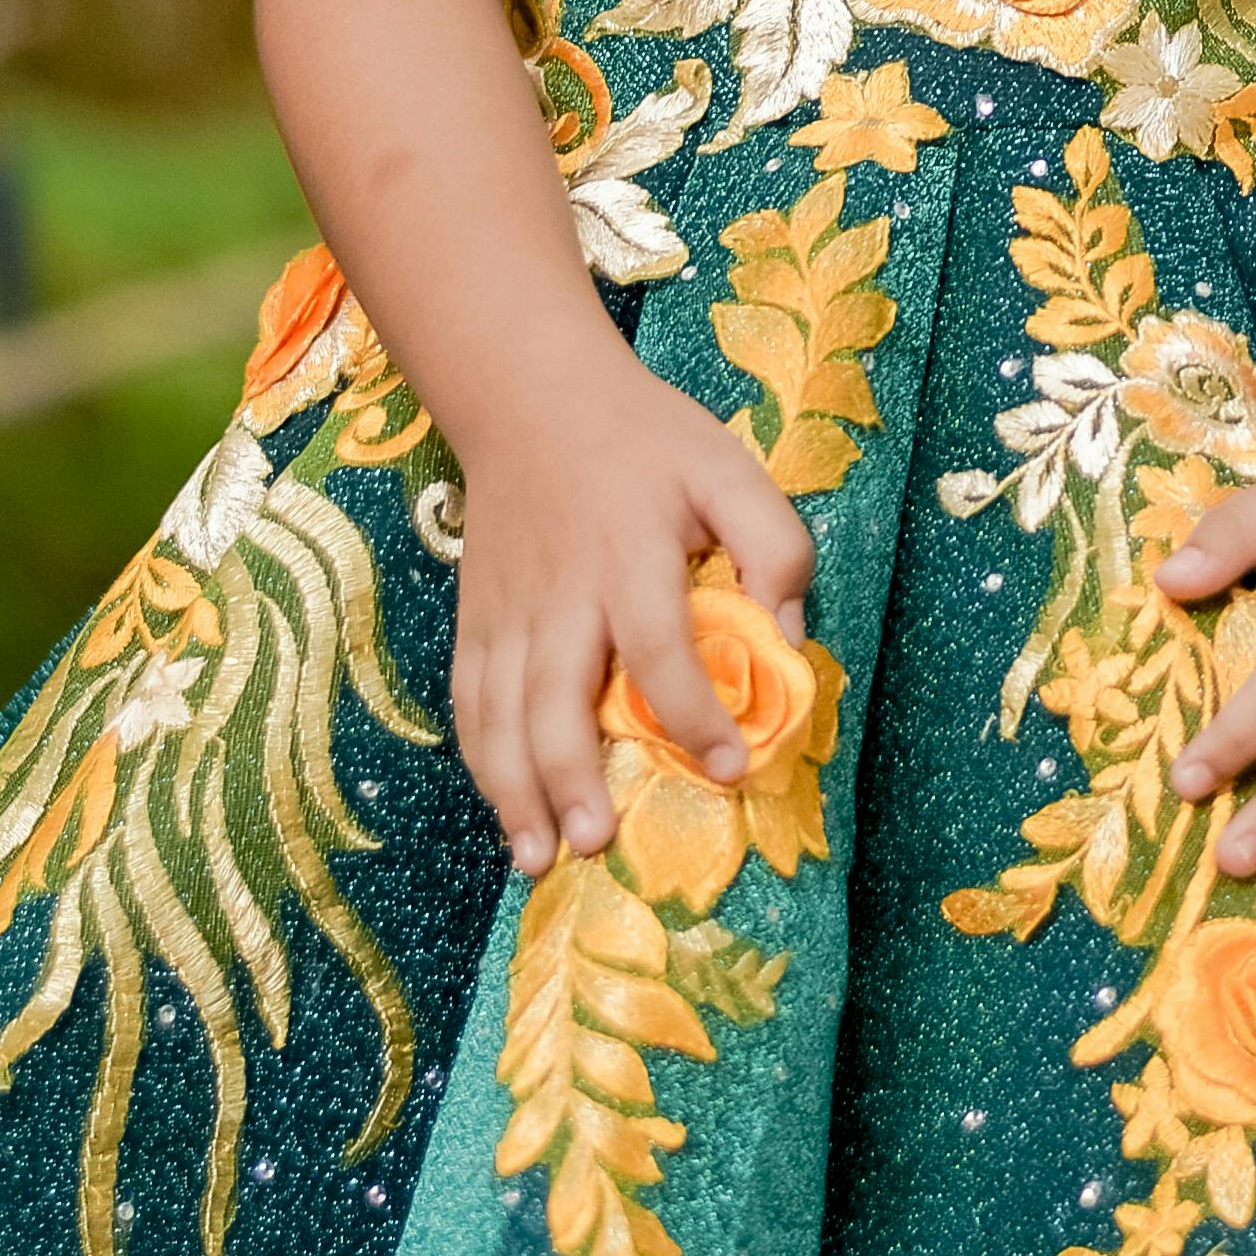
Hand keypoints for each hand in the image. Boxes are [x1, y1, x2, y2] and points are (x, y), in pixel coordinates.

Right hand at [449, 341, 814, 875]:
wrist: (531, 397)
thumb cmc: (645, 440)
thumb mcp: (730, 467)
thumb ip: (773, 544)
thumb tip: (786, 635)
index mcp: (630, 553)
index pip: (657, 645)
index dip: (692, 710)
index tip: (729, 765)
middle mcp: (561, 592)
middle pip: (556, 695)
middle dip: (572, 775)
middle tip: (597, 843)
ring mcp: (508, 611)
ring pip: (501, 712)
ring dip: (517, 790)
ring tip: (542, 858)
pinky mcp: (476, 621)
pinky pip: (470, 702)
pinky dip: (483, 762)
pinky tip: (508, 813)